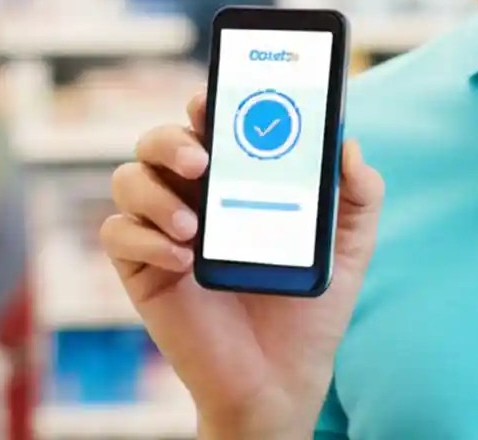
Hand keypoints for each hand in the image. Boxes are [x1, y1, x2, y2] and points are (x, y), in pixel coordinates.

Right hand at [102, 90, 384, 439]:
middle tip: (200, 162)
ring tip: (195, 226)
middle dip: (171, 139)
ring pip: (127, 179)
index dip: (205, 102)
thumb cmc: (308, 308)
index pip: (210, 124)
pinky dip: (144, 238)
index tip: (213, 98)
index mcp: (236, 179)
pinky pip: (117, 234)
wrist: (281, 378)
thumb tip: (348, 145)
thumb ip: (360, 195)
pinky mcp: (142, 270)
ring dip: (154, 191)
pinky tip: (182, 258)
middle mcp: (193, 196)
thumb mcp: (349, 248)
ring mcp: (163, 231)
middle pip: (158, 141)